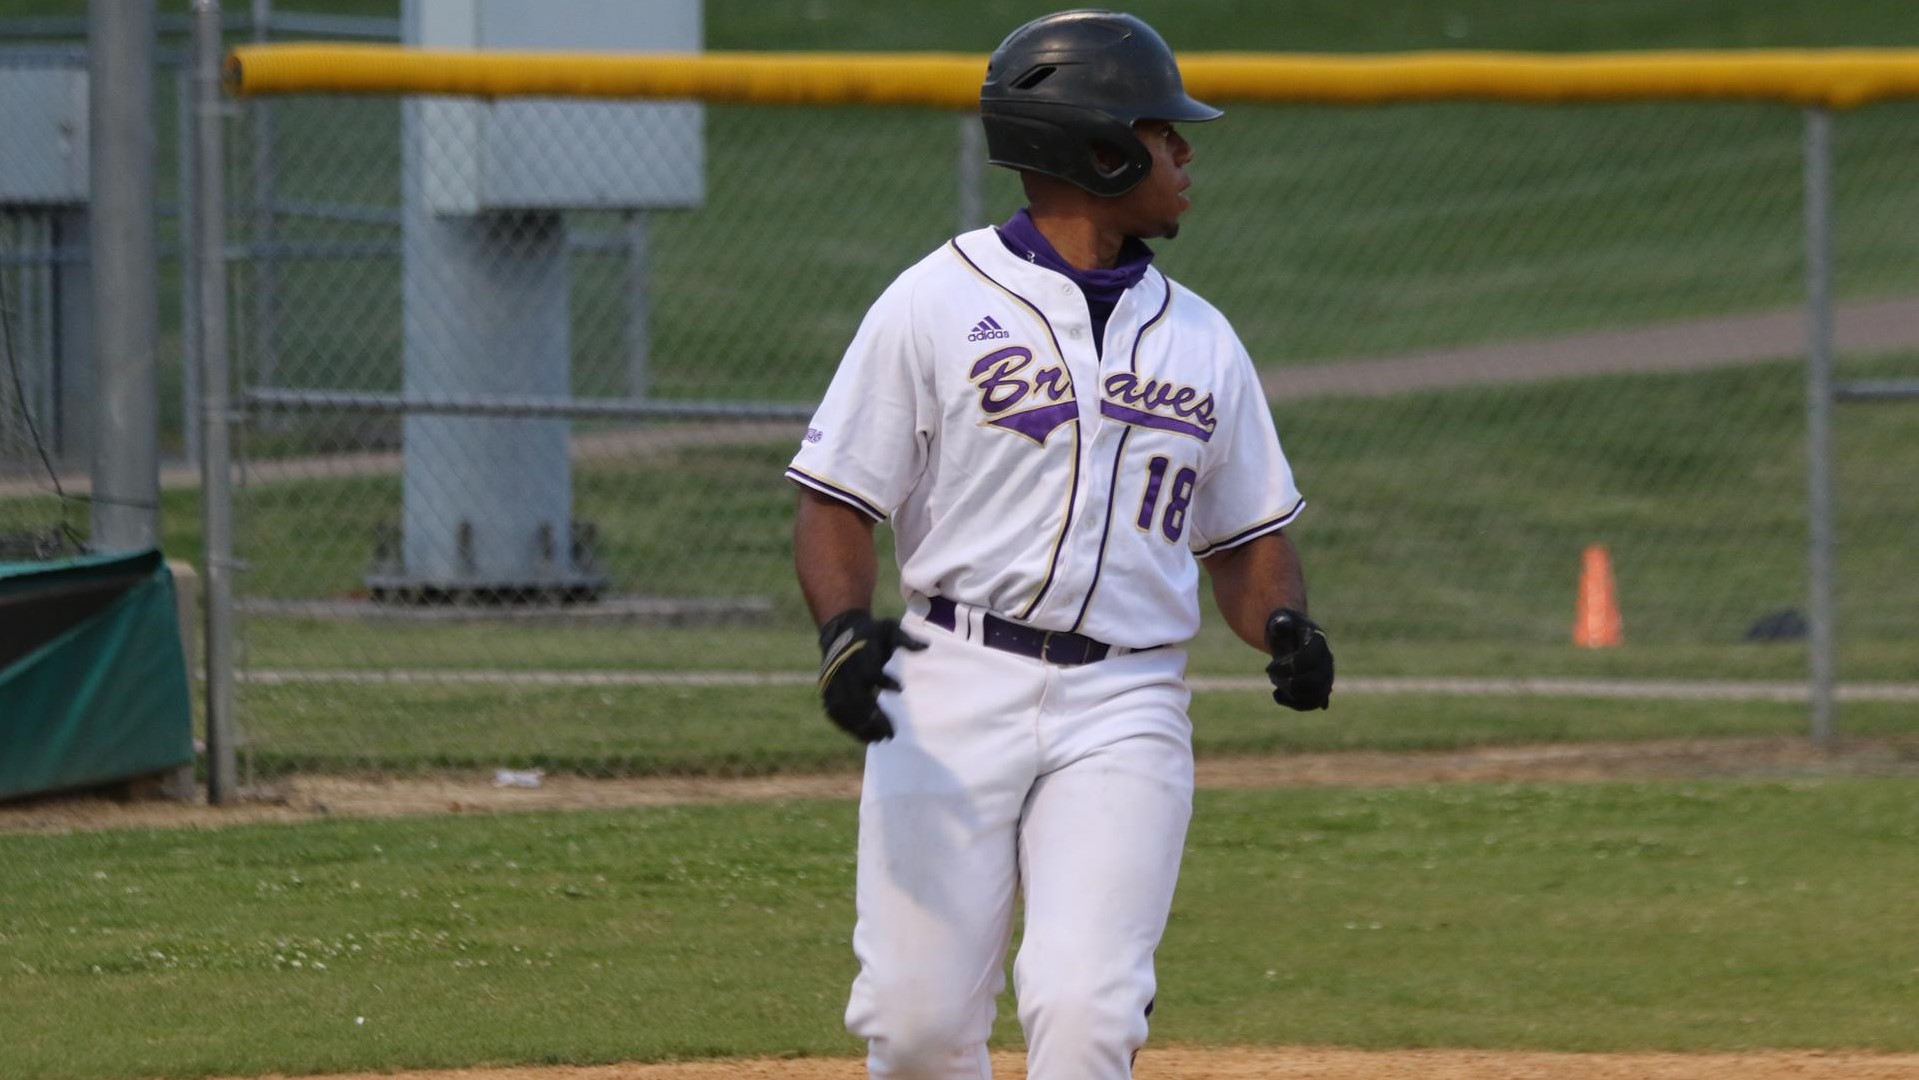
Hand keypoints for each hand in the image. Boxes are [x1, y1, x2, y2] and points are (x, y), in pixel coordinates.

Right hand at [816, 609, 927, 742]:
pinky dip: (847, 726)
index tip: (901, 689)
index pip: (869, 670)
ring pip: (844, 708)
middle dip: (873, 717)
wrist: (840, 631)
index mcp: (860, 653)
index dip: (883, 680)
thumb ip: (905, 639)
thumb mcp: (889, 629)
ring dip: (860, 726)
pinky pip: (834, 712)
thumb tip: (926, 646)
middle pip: (856, 696)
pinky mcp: (827, 690)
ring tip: (879, 739)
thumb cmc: (872, 633)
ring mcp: (833, 681)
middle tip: (891, 733)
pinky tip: (862, 737)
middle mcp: (844, 668)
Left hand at [1264, 608, 1332, 710]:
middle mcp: (1327, 658)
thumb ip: (1279, 622)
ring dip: (1292, 695)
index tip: (1269, 667)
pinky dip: (1295, 704)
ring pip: (1317, 695)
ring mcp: (1326, 674)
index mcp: (1318, 640)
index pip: (1309, 659)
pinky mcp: (1321, 686)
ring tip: (1276, 685)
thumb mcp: (1279, 619)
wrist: (1291, 634)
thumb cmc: (1284, 625)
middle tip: (1272, 677)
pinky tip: (1278, 695)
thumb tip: (1278, 624)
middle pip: (1315, 680)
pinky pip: (1313, 702)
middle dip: (1290, 683)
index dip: (1287, 667)